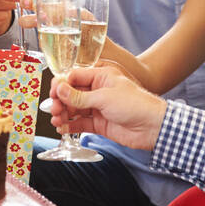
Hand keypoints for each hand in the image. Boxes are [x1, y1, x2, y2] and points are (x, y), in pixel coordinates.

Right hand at [49, 65, 166, 150]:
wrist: (152, 127)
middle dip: (61, 101)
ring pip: (74, 109)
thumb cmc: (135, 105)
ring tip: (56, 121)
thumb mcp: (104, 97)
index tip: (52, 94)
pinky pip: (80, 123)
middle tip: (54, 110)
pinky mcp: (99, 124)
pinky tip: (62, 129)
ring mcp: (98, 108)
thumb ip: (79, 96)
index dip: (61, 85)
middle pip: (72, 94)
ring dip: (63, 114)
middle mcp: (98, 91)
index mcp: (101, 76)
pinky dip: (70, 126)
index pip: (74, 77)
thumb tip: (59, 89)